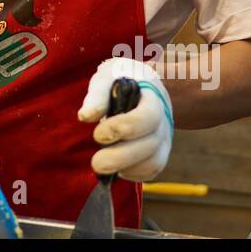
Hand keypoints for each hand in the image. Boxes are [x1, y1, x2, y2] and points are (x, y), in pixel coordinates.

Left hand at [77, 56, 173, 181]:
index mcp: (153, 97)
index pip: (149, 115)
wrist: (139, 85)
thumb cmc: (120, 80)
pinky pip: (152, 170)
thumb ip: (97, 95)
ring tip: (103, 166)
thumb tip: (86, 116)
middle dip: (121, 157)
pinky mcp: (159, 153)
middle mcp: (163, 120)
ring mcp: (164, 138)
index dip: (125, 128)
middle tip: (96, 163)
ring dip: (127, 168)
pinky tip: (117, 169)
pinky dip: (134, 174)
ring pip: (154, 161)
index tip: (98, 134)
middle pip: (151, 144)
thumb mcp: (107, 77)